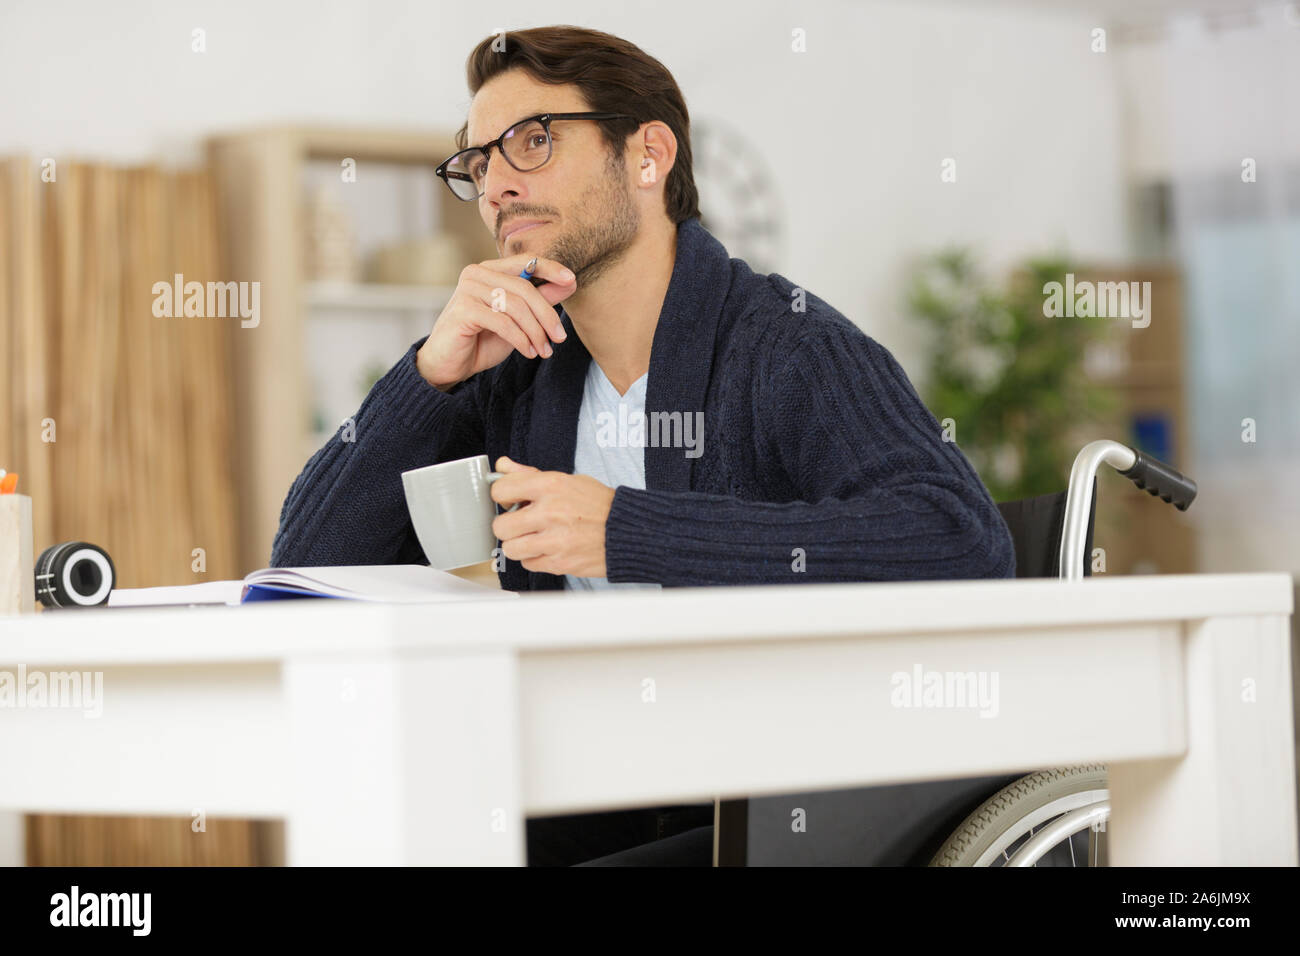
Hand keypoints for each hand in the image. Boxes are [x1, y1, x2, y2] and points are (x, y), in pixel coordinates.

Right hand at [416, 254, 577, 390]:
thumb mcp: (519, 319)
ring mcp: (468, 290)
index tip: (571, 280)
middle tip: (560, 338)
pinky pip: (503, 322)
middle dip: (547, 315)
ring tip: (544, 351)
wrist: (449, 364)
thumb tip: (570, 282)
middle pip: (524, 288)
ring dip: (535, 332)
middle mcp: (476, 273)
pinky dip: (520, 339)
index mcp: (490, 270)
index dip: (550, 268)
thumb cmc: (482, 339)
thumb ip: (540, 299)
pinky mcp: (464, 310)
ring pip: (516, 306)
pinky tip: (528, 352)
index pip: (525, 261)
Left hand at [489, 456, 615, 577]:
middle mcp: (550, 512)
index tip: (510, 500)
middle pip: (501, 526)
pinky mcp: (559, 562)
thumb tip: (503, 466)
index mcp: (550, 486)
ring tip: (535, 538)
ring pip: (511, 548)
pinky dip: (535, 558)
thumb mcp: (568, 480)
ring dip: (519, 545)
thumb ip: (530, 475)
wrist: (628, 531)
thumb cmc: (600, 505)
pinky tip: (548, 549)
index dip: (502, 496)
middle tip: (521, 524)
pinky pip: (528, 564)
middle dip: (508, 526)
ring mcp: (554, 540)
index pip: (501, 490)